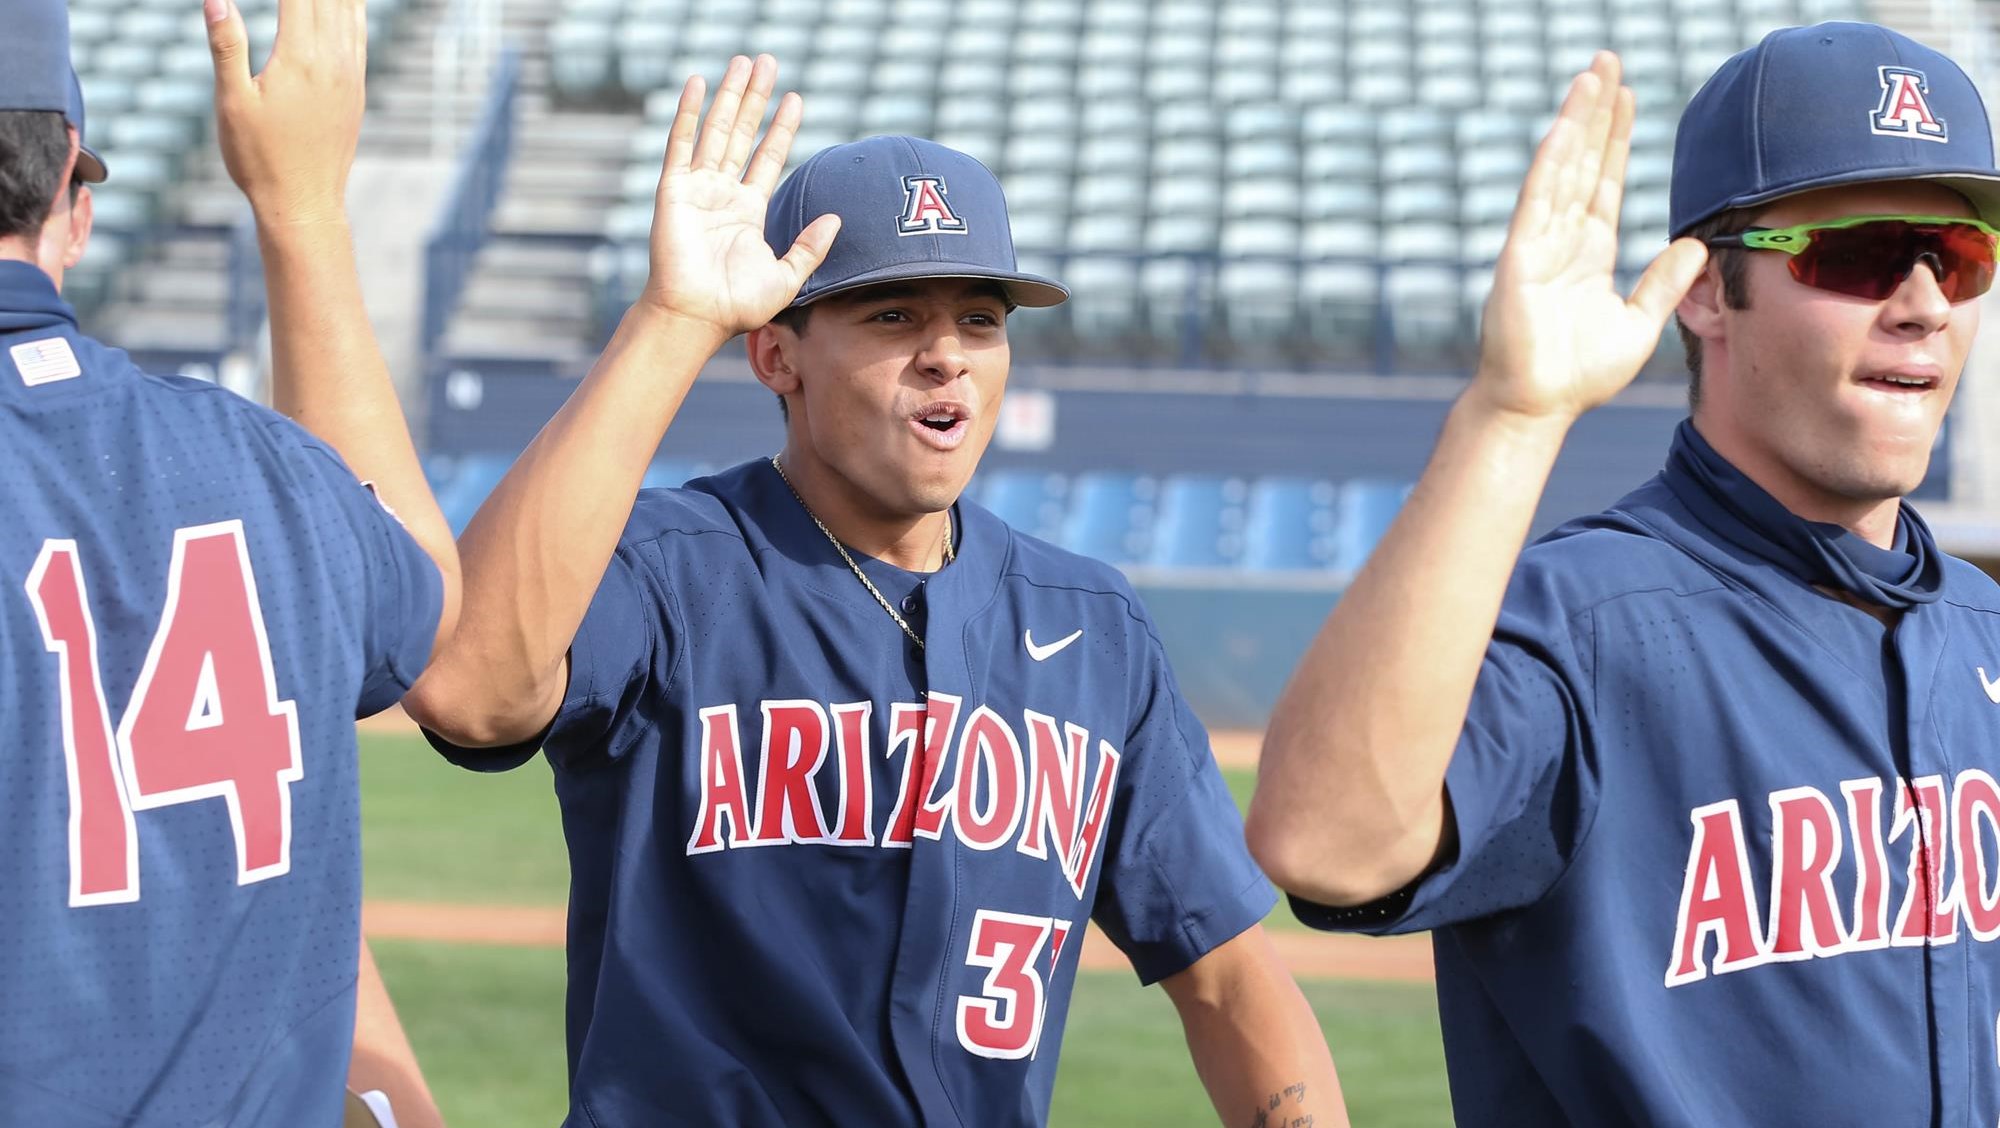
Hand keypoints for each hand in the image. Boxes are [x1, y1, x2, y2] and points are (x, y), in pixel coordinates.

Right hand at [204, 0, 365, 226]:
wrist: (305, 205)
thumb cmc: (260, 159)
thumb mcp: (232, 103)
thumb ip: (226, 46)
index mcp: (301, 57)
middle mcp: (335, 60)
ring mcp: (351, 74)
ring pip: (352, 9)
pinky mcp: (357, 88)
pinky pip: (360, 32)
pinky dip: (354, 6)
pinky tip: (349, 1)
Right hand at [638, 54, 840, 336]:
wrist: (697, 316)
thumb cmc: (737, 306)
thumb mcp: (787, 276)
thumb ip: (811, 247)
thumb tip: (837, 218)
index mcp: (747, 210)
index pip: (768, 157)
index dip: (781, 127)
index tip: (795, 98)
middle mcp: (722, 194)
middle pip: (742, 134)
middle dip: (755, 98)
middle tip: (767, 62)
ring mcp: (697, 188)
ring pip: (716, 131)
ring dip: (729, 95)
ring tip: (742, 62)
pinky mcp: (673, 190)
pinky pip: (681, 143)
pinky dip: (688, 113)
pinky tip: (698, 84)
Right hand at [1471, 51, 1708, 423]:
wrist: (1538, 406)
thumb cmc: (1579, 376)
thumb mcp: (1638, 323)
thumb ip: (1663, 283)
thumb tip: (1695, 245)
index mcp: (1589, 252)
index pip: (1606, 181)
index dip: (1617, 139)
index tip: (1628, 97)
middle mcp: (1562, 238)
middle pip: (1584, 162)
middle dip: (1597, 113)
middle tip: (1608, 63)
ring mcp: (1538, 243)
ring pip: (1562, 169)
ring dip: (1577, 122)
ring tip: (1591, 76)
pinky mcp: (1520, 256)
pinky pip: (1538, 199)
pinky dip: (1552, 161)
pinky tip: (1566, 127)